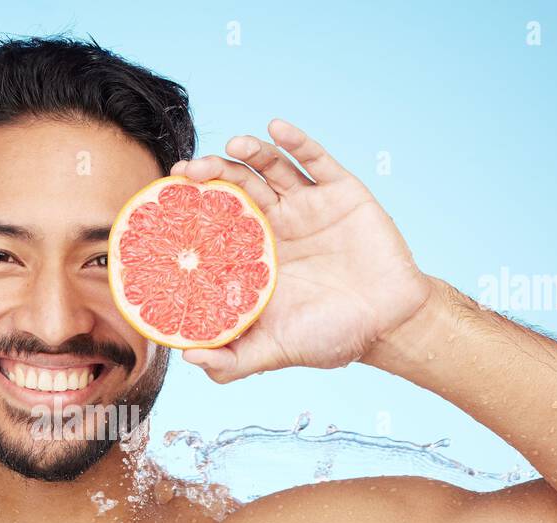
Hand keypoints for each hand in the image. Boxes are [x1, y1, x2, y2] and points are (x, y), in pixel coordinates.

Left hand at [173, 118, 433, 378]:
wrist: (389, 325)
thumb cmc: (330, 337)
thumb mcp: (273, 351)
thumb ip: (231, 362)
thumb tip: (186, 358)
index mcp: (256, 255)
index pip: (217, 221)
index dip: (193, 208)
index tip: (166, 199)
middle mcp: (278, 225)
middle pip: (238, 186)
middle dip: (212, 173)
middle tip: (188, 172)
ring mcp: (309, 206)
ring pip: (272, 168)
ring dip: (250, 152)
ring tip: (232, 146)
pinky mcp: (342, 193)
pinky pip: (317, 160)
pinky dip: (297, 140)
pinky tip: (275, 127)